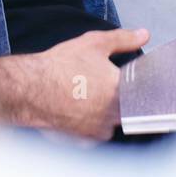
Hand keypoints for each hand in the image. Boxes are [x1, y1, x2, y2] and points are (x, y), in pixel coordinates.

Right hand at [0, 27, 148, 140]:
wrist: (31, 88)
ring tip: (86, 94)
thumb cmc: (61, 66)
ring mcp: (101, 129)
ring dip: (106, 111)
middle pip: (129, 107)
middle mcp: (116, 114)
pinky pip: (96, 132)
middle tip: (99, 84)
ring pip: (113, 120)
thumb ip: (123, 39)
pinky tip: (77, 108)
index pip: (144, 90)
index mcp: (123, 90)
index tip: (128, 78)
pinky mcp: (86, 141)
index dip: (137, 83)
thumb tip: (144, 35)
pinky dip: (91, 122)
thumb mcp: (94, 43)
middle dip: (120, 96)